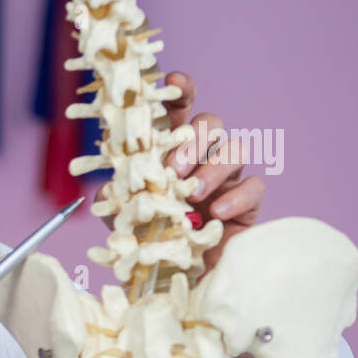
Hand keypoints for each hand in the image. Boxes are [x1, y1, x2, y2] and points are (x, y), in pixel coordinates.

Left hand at [94, 71, 264, 273]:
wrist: (179, 275)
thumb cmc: (153, 238)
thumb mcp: (126, 217)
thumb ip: (115, 200)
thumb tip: (102, 192)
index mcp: (172, 150)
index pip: (180, 110)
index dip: (181, 91)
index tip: (174, 82)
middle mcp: (203, 156)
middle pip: (211, 124)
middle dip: (194, 141)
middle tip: (173, 170)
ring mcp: (228, 176)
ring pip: (236, 148)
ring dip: (213, 168)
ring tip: (192, 194)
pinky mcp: (248, 201)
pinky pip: (255, 185)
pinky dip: (237, 197)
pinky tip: (216, 214)